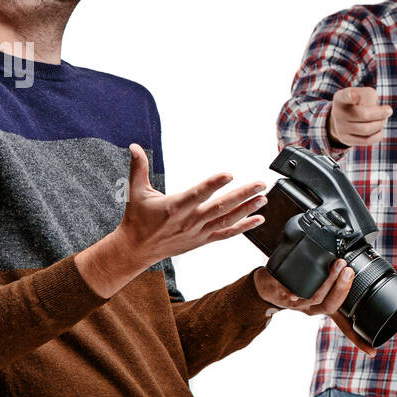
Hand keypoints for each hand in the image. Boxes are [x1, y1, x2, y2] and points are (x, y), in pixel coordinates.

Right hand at [116, 144, 266, 262]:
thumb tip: (134, 146)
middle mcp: (190, 220)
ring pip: (227, 220)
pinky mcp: (203, 240)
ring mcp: (198, 232)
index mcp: (175, 207)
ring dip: (247, 209)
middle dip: (243, 195)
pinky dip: (243, 227)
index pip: (198, 194)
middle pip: (220, 207)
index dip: (213, 184)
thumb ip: (138, 167)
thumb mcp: (136, 191)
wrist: (137, 249)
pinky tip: (258, 220)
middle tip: (260, 184)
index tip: (229, 174)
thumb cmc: (138, 219)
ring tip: (263, 198)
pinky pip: (227, 233)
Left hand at [252, 259, 377, 356]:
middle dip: (342, 288)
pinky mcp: (282, 293)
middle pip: (330, 306)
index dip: (358, 339)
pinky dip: (297, 287)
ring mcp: (296, 302)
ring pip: (314, 297)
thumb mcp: (316, 287)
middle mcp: (311, 309)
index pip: (344, 327)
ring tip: (338, 264)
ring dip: (328, 280)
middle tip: (350, 271)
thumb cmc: (294, 285)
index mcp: (322, 309)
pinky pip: (291, 291)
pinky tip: (304, 279)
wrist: (264, 287)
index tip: (372, 351)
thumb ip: (332, 282)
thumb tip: (354, 268)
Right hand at [329, 85, 391, 147]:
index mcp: (340, 98)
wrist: (346, 117)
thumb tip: (381, 115)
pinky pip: (367, 140)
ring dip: (380, 124)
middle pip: (364, 115)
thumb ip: (371, 99)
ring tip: (383, 119)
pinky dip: (378, 134)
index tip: (354, 95)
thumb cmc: (359, 101)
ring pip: (367, 129)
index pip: (344, 96)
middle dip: (380, 113)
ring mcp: (340, 128)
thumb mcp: (364, 94)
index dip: (349, 96)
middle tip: (388, 111)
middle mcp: (337, 113)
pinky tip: (379, 128)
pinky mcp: (346, 140)